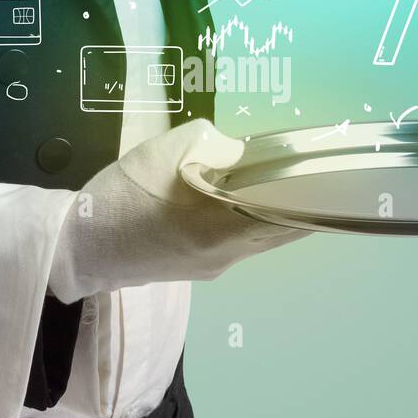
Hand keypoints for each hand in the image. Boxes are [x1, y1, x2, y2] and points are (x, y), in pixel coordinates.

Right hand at [48, 120, 305, 301]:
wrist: (76, 245)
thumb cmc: (123, 194)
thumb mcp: (172, 148)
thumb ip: (217, 148)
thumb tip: (241, 158)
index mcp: (225, 224)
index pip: (291, 213)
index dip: (317, 197)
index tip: (340, 182)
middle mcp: (228, 253)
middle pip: (282, 230)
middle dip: (302, 205)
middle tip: (323, 181)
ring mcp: (214, 266)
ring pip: (260, 238)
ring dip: (275, 215)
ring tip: (288, 187)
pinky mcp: (197, 269)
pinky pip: (237, 243)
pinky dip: (249, 222)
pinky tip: (245, 203)